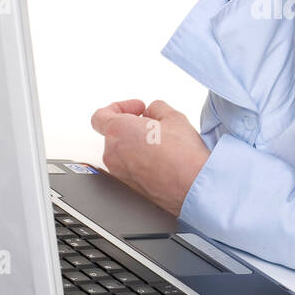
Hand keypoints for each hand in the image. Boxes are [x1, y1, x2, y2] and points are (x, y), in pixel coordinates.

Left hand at [89, 99, 210, 217]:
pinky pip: (129, 168)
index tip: (136, 109)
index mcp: (118, 131)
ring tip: (160, 143)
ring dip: (136, 144)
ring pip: (121, 152)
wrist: (193, 187)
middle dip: (132, 126)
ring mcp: (119, 173)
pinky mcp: (129, 187)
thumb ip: (156, 108)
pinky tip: (160, 160)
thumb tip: (153, 112)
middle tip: (153, 125)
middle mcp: (113, 154)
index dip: (119, 107)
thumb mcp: (173, 116)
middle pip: (113, 134)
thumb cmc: (183, 156)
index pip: (101, 115)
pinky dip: (140, 161)